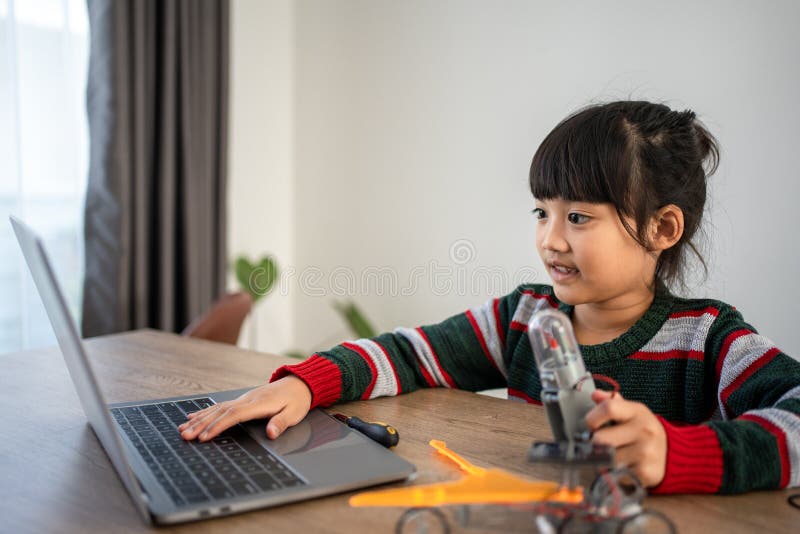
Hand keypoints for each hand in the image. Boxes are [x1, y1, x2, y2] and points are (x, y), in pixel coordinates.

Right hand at [178, 376, 311, 441]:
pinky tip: (193, 417)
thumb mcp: (294, 414)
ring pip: (217, 409)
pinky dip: (205, 412)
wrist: (299, 383)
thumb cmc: (297, 400)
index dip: (218, 426)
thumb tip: (271, 433)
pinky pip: (220, 406)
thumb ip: (281, 423)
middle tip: (185, 436)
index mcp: (259, 404)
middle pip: (220, 412)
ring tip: (183, 429)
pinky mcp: (242, 400)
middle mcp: (247, 400)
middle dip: (201, 425)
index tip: (204, 437)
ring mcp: (243, 399)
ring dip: (199, 420)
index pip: (234, 416)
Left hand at [585, 390, 666, 486]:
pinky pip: (615, 474)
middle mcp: (644, 431)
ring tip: (613, 455)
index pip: (608, 408)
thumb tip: (595, 395)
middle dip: (595, 443)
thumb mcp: (631, 412)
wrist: (672, 454)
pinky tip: (623, 467)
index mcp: (638, 411)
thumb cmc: (643, 431)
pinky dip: (614, 473)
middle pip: (600, 438)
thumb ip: (612, 402)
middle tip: (600, 444)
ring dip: (603, 460)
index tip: (592, 426)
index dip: (592, 418)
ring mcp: (646, 452)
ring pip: (606, 458)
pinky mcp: (646, 472)